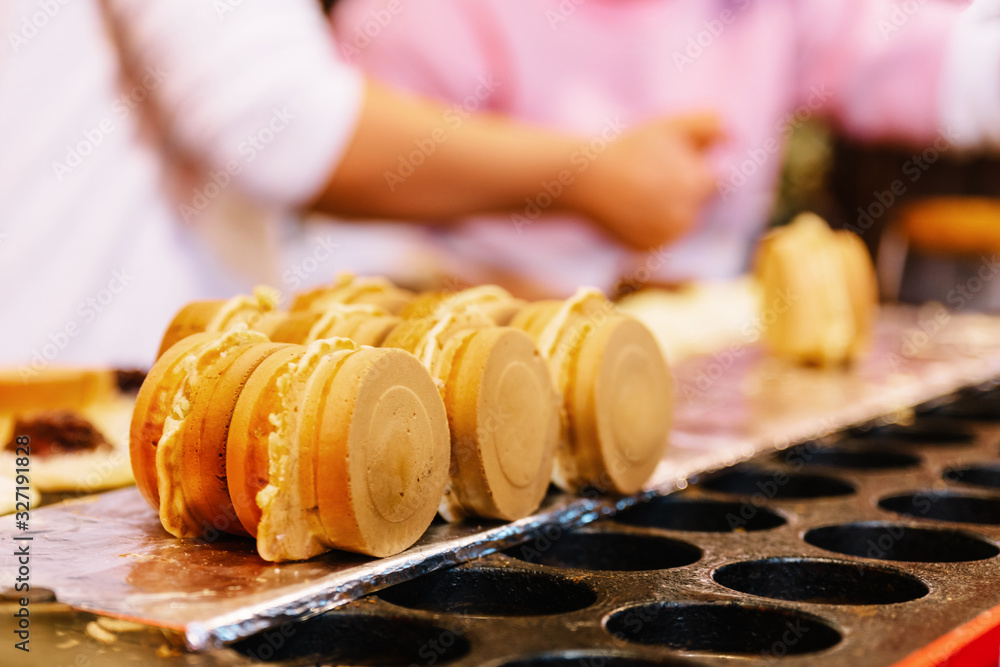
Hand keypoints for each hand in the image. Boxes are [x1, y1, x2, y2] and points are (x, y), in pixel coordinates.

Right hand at [569, 112, 722, 249]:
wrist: (585, 179)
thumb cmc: (630, 149)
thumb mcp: (671, 126)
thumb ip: (710, 125)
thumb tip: (735, 138)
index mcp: (698, 185)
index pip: (712, 180)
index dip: (691, 168)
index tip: (668, 164)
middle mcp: (687, 217)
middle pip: (696, 204)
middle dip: (680, 191)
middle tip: (650, 178)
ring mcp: (666, 237)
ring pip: (679, 223)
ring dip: (669, 210)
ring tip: (641, 193)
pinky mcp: (648, 250)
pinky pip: (660, 238)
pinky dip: (651, 227)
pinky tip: (633, 210)